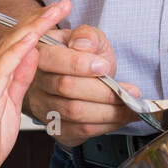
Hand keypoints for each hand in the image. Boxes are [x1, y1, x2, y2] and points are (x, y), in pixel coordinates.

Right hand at [0, 1, 68, 167]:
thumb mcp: (11, 103)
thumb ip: (21, 78)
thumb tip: (34, 54)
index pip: (22, 40)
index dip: (41, 24)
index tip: (61, 11)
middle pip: (18, 36)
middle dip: (41, 17)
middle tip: (63, 3)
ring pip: (11, 46)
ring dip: (33, 27)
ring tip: (52, 13)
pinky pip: (2, 68)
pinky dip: (17, 51)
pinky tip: (32, 40)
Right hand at [23, 22, 141, 146]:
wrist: (79, 78)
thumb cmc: (83, 56)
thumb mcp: (88, 38)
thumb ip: (87, 36)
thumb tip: (82, 46)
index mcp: (39, 53)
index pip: (52, 59)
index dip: (79, 64)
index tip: (105, 67)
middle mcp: (35, 83)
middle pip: (67, 88)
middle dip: (103, 91)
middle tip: (131, 91)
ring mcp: (43, 108)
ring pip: (75, 113)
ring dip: (109, 111)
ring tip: (132, 105)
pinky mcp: (55, 128)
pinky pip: (80, 131)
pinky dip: (107, 125)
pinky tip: (122, 117)